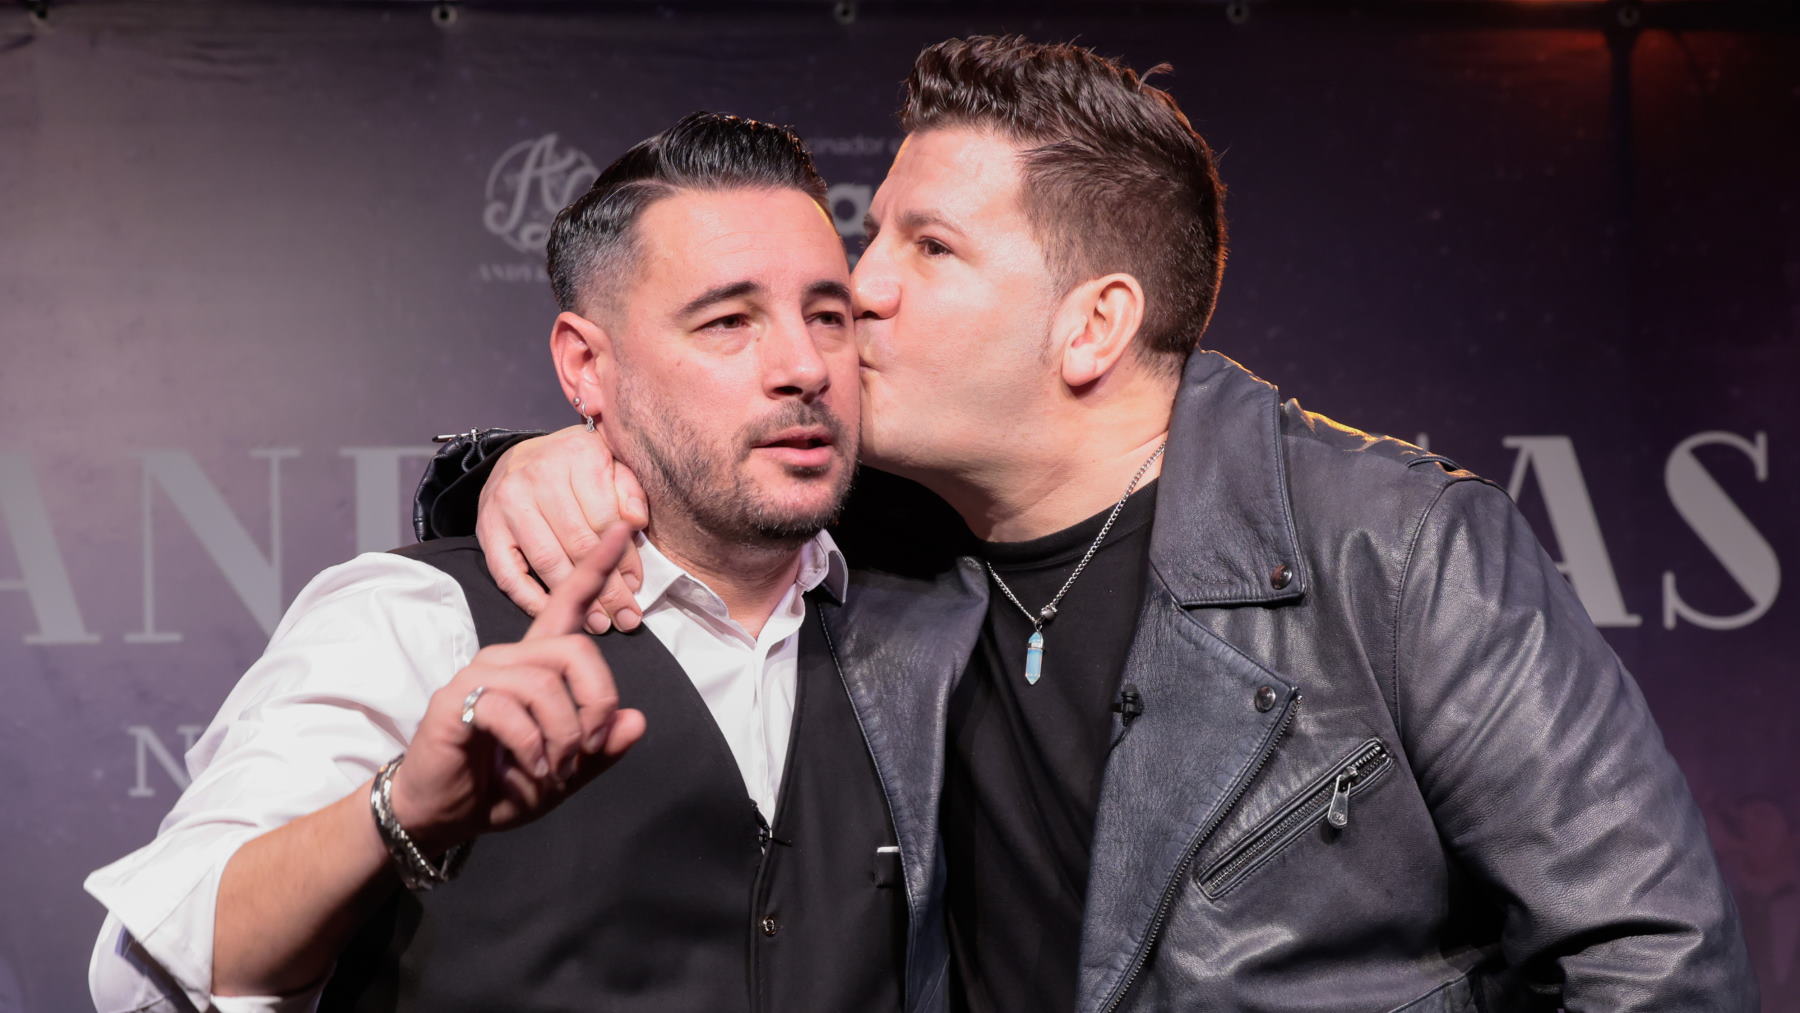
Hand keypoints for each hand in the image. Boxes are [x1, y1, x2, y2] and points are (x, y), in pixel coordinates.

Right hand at [389, 524, 647, 853]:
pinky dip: (531, 747)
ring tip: (555, 769)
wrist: (443, 813)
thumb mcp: (566, 771)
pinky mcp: (454, 700)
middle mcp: (508, 659)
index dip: (597, 568)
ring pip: (544, 683)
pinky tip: (529, 769)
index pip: (568, 605)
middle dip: (596, 704)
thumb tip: (637, 722)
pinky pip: (508, 708)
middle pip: (576, 650)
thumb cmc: (501, 785)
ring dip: (563, 736)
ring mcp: (479, 675)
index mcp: (537, 666)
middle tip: (588, 749)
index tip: (624, 529)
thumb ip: (601, 747)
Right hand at [478, 424, 649, 632]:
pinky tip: (554, 612)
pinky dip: (530, 599)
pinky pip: (508, 574)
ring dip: (574, 598)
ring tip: (599, 621)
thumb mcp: (611, 463)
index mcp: (577, 456)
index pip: (606, 519)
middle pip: (578, 544)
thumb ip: (628, 491)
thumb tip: (635, 523)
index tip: (636, 585)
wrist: (520, 457)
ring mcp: (507, 504)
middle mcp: (538, 478)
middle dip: (606, 588)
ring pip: (547, 561)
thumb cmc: (574, 467)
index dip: (624, 558)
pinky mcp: (487, 529)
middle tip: (625, 616)